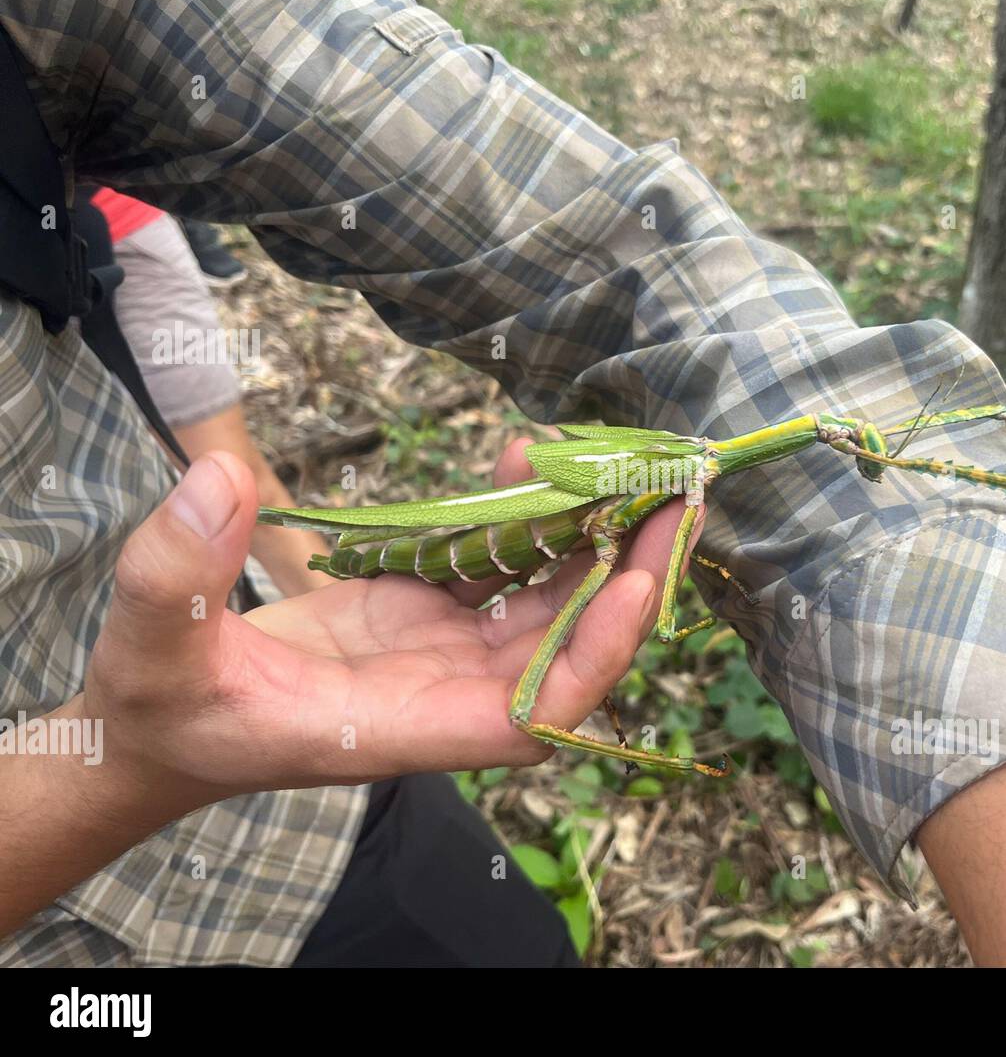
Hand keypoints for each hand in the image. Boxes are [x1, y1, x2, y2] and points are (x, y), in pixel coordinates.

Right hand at [82, 439, 697, 819]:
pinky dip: (518, 518)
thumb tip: (218, 480)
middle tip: (673, 497)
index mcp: (397, 727)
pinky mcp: (418, 611)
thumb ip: (175, 576)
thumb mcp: (151, 647)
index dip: (593, 658)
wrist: (156, 726)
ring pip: (538, 602)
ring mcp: (434, 650)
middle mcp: (438, 693)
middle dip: (625, 579)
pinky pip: (491, 566)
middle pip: (563, 650)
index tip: (636, 585)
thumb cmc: (158, 712)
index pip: (530, 715)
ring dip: (585, 539)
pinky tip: (527, 460)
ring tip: (618, 466)